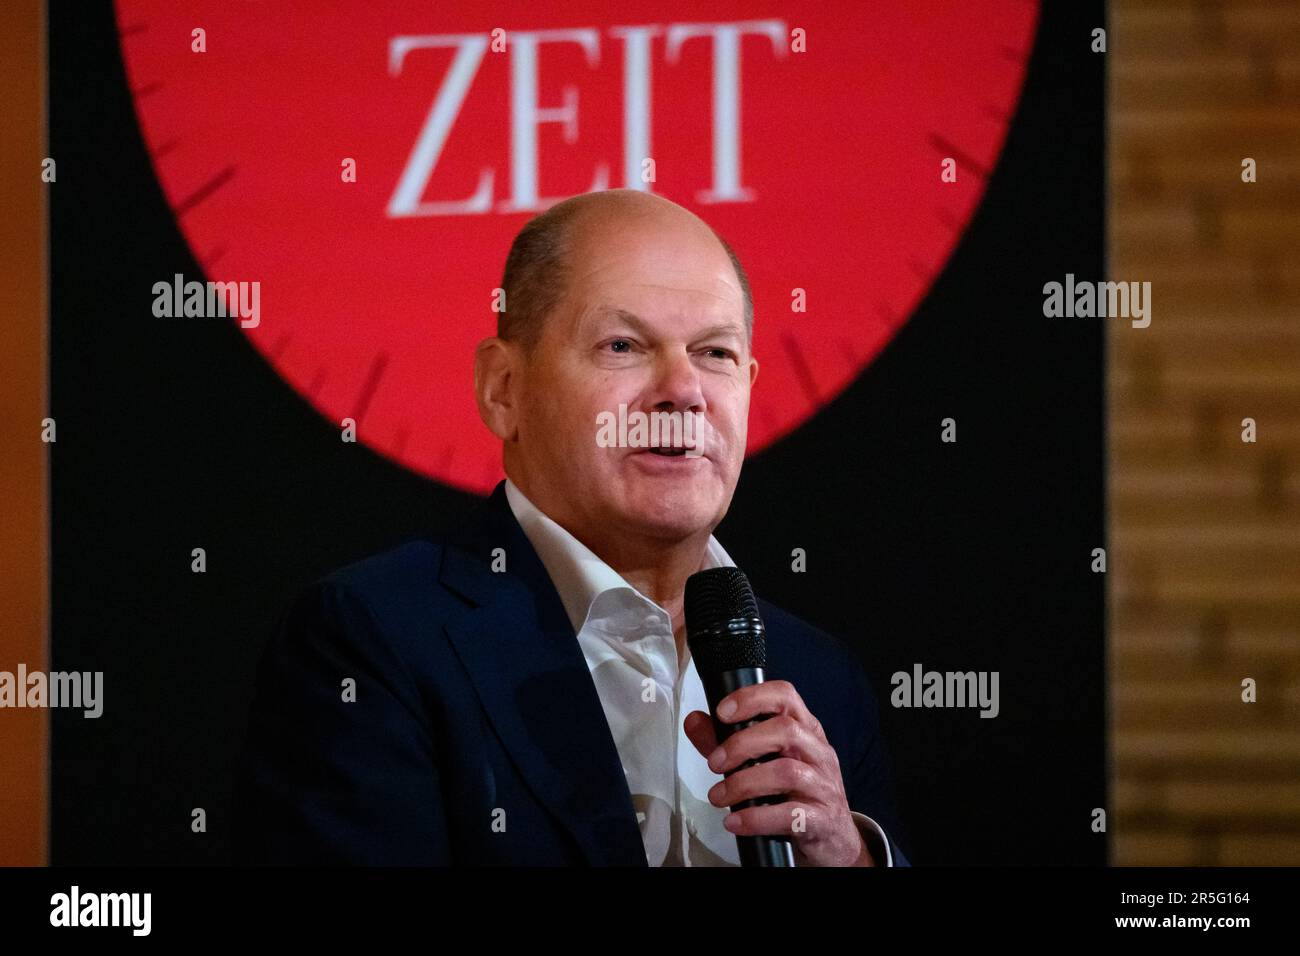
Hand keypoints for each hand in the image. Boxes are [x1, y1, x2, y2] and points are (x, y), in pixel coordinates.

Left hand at [684, 680, 873, 866]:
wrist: (833, 838)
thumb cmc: (795, 792)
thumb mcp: (763, 761)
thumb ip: (726, 740)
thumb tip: (694, 721)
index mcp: (805, 729)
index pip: (785, 696)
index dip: (752, 698)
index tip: (722, 712)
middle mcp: (817, 752)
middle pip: (786, 731)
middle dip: (742, 744)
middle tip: (715, 764)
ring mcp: (822, 786)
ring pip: (787, 772)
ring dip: (743, 783)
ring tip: (718, 796)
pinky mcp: (821, 820)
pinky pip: (790, 815)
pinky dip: (756, 818)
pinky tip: (735, 821)